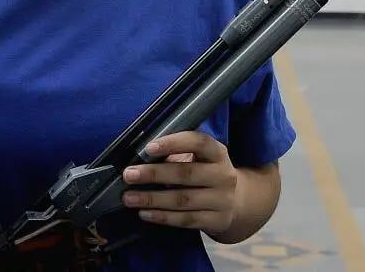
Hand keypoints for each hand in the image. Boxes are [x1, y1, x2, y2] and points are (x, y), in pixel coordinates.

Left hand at [120, 131, 241, 235]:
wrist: (235, 202)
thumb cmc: (205, 173)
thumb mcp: (198, 159)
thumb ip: (175, 155)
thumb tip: (140, 159)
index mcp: (217, 153)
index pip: (198, 142)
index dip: (173, 143)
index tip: (148, 148)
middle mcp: (223, 175)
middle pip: (186, 173)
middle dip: (154, 174)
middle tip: (129, 175)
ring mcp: (223, 200)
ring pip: (183, 200)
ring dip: (152, 199)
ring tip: (129, 198)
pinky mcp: (217, 221)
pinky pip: (186, 220)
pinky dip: (162, 217)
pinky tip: (145, 213)